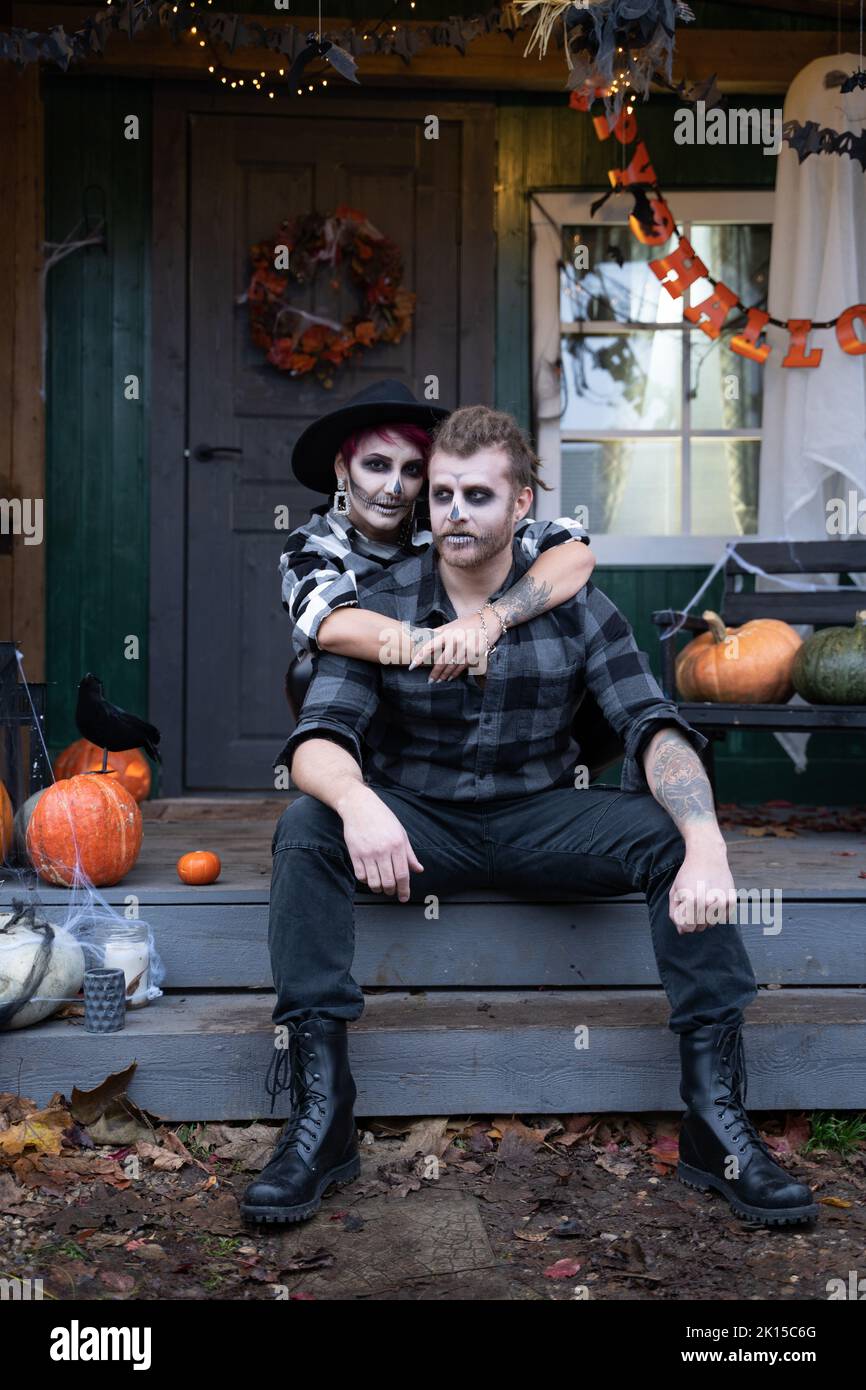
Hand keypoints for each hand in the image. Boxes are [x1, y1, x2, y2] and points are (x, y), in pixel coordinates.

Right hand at [337, 785, 423, 901]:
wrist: (359, 806)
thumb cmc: (382, 818)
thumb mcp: (401, 833)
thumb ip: (409, 854)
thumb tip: (419, 869)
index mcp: (397, 845)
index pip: (403, 874)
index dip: (404, 890)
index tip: (404, 898)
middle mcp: (383, 850)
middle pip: (389, 881)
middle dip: (391, 891)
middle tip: (391, 891)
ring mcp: (368, 853)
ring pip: (374, 882)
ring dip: (378, 889)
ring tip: (380, 886)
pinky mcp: (354, 853)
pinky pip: (361, 876)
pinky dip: (365, 881)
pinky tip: (369, 877)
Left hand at [408, 611, 500, 681]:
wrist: (488, 622)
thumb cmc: (466, 624)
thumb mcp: (450, 626)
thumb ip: (436, 633)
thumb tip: (420, 640)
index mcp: (447, 634)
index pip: (429, 647)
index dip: (419, 657)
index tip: (412, 666)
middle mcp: (456, 641)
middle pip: (442, 661)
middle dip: (435, 672)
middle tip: (430, 680)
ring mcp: (466, 648)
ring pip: (452, 666)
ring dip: (444, 675)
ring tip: (438, 680)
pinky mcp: (475, 654)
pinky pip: (462, 667)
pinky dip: (455, 673)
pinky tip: (450, 678)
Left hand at [668, 841, 735, 934]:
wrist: (707, 856)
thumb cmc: (688, 875)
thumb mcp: (675, 892)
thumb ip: (675, 914)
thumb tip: (682, 932)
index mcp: (692, 900)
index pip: (688, 928)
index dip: (684, 923)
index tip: (685, 913)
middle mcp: (708, 901)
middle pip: (701, 927)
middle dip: (695, 921)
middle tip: (693, 905)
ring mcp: (721, 901)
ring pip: (713, 923)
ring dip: (706, 917)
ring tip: (703, 900)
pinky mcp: (731, 899)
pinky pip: (724, 917)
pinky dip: (719, 912)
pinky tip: (714, 899)